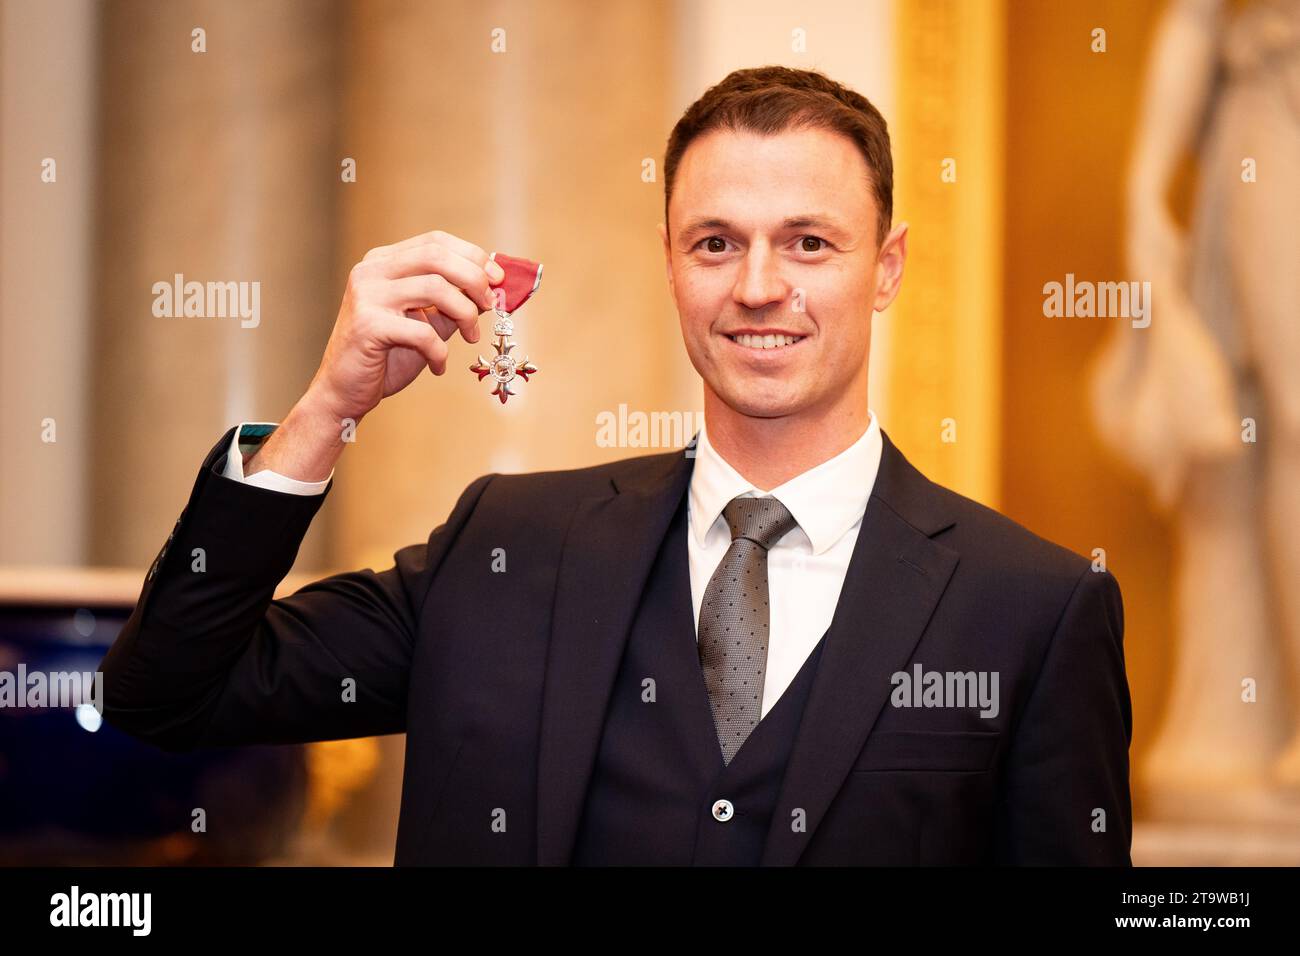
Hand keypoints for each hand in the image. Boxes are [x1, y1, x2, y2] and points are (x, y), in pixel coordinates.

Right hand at [306, 229, 505, 423]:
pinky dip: (440, 352)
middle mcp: (371, 272)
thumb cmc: (386, 357)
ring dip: (465, 314)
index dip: (472, 256)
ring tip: (470, 337)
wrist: (344, 392)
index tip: (498, 278)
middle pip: (437, 256)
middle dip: (474, 279)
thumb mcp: (426, 323)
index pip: (435, 241)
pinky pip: (422, 332)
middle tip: (490, 305)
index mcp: (383, 263)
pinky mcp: (367, 325)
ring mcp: (366, 295)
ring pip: (435, 288)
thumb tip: (492, 290)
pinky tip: (439, 366)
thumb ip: (451, 303)